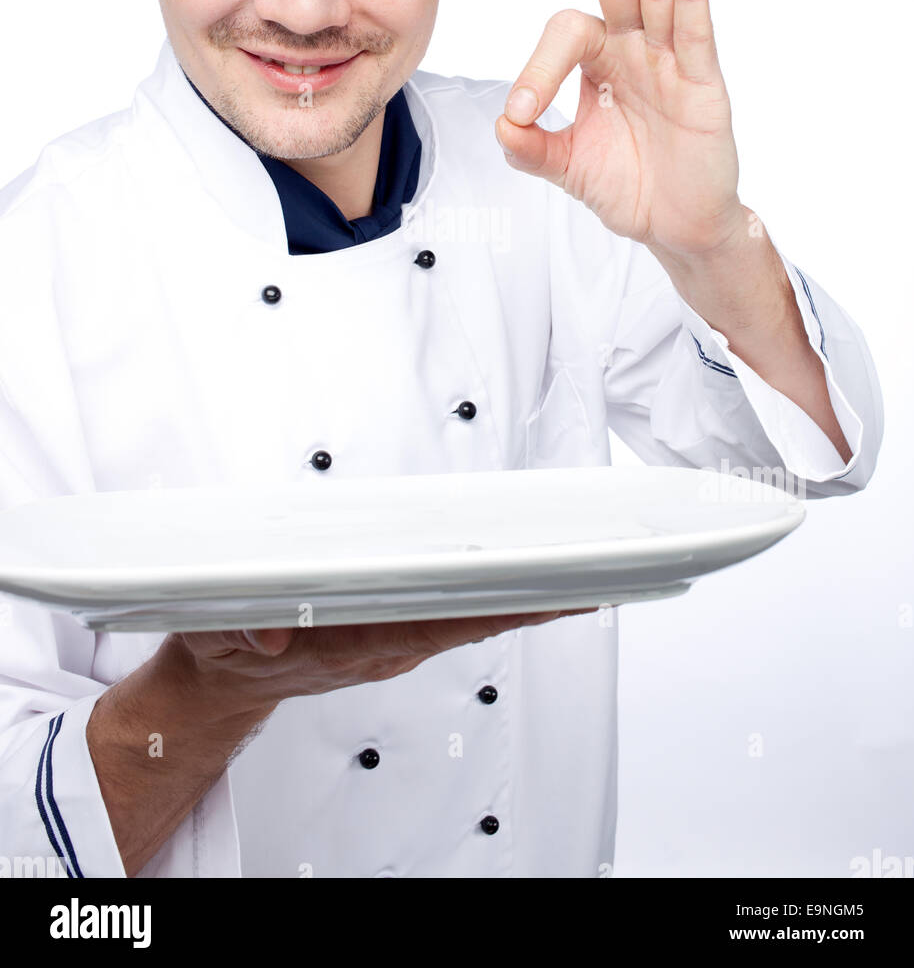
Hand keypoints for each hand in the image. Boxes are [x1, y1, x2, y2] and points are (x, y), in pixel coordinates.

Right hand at [173, 608, 595, 704]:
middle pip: (471, 620)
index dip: (495, 607)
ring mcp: (391, 642)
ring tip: (576, 574)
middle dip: (531, 600)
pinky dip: (492, 600)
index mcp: (353, 646)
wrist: (217, 682)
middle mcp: (384, 646)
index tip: (545, 594)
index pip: (439, 623)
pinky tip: (523, 585)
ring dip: (522, 599)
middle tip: (591, 575)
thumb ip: (245, 632)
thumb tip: (276, 633)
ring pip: (469, 619)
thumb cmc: (227, 652)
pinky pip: (452, 616)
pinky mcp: (389, 633)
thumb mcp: (221, 635)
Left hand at [495, 0, 743, 258]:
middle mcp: (637, 46)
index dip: (540, 65)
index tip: (524, 111)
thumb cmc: (627, 184)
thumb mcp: (566, 167)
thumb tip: (503, 124)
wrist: (676, 227)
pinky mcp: (704, 84)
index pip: (567, 32)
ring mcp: (673, 60)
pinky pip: (696, 33)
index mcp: (600, 57)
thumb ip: (532, 147)